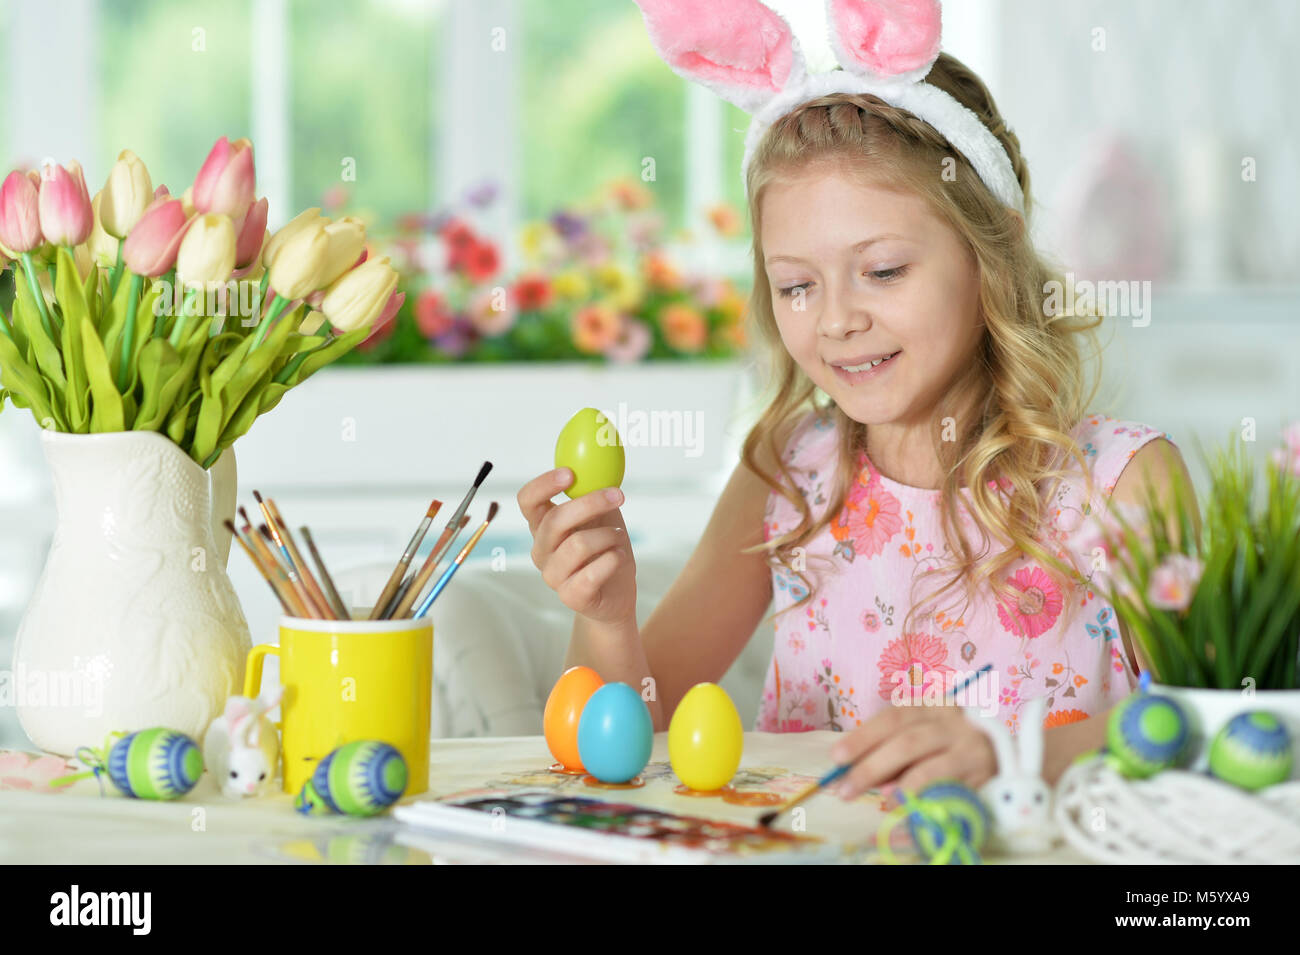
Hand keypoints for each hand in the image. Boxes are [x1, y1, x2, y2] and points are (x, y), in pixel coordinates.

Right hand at [517, 468, 636, 625]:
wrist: (616, 594)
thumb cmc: (606, 549)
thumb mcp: (601, 516)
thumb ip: (593, 492)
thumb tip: (600, 459)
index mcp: (542, 526)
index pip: (527, 500)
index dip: (544, 485)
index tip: (570, 473)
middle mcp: (541, 550)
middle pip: (555, 520)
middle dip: (590, 503)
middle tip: (617, 494)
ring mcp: (553, 575)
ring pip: (578, 545)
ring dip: (608, 535)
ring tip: (618, 537)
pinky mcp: (571, 596)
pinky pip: (593, 572)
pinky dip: (612, 559)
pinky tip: (618, 557)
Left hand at [829, 704, 997, 805]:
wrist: (1002, 754)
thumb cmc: (949, 745)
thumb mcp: (921, 738)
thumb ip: (891, 751)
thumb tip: (852, 772)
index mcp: (929, 706)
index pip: (892, 717)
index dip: (863, 736)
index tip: (837, 757)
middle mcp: (950, 721)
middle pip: (905, 740)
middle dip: (870, 766)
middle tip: (845, 788)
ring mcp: (968, 746)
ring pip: (925, 763)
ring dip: (894, 784)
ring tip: (873, 800)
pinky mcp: (981, 772)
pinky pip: (946, 786)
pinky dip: (921, 795)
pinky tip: (904, 804)